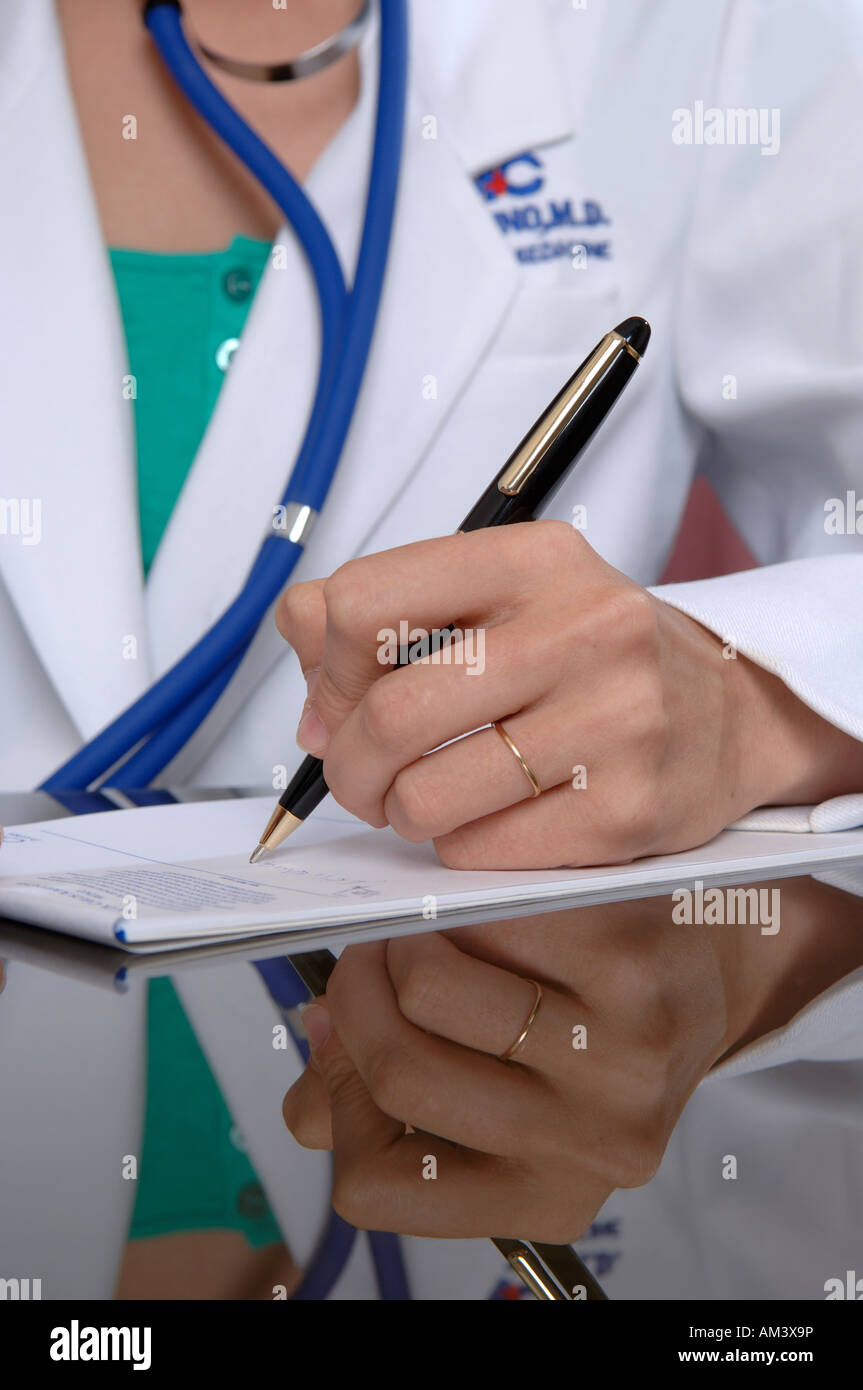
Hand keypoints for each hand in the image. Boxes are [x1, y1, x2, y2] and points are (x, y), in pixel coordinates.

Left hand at [275, 523, 862, 868]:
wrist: (727, 714)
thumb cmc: (594, 657)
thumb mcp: (502, 596)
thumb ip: (390, 607)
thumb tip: (302, 652)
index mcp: (536, 560)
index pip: (366, 601)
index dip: (328, 665)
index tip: (339, 696)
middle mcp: (585, 630)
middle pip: (392, 714)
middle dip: (348, 764)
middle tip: (356, 776)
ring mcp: (616, 723)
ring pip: (427, 795)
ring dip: (397, 810)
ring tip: (418, 799)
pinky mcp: (627, 811)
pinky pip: (481, 849)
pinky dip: (457, 844)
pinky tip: (483, 819)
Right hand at [282, 879, 862, 1239]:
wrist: (712, 955)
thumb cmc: (593, 1019)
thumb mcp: (502, 1089)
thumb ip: (392, 1099)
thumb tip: (314, 1075)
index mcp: (543, 1194)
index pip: (375, 1186)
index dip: (339, 1105)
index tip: (349, 1046)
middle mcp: (587, 1144)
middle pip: (396, 1070)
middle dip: (355, 998)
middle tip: (368, 960)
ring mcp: (616, 1056)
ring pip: (426, 986)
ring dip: (401, 940)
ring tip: (426, 926)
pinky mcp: (628, 964)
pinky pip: (478, 915)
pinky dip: (457, 897)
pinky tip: (476, 900)